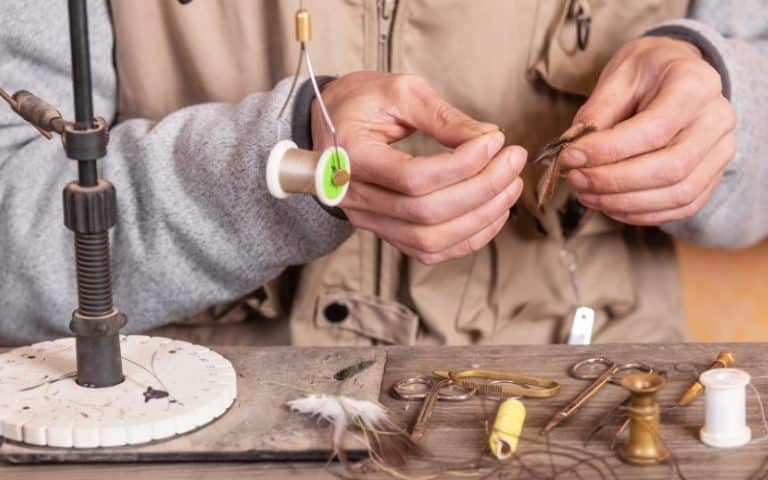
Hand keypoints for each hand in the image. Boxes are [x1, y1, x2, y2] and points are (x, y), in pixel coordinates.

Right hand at [312, 72, 525, 263]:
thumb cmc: (361, 101)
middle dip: (482, 188)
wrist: (330, 122)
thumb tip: (488, 139)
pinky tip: (493, 212)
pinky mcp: (385, 232)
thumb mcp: (400, 92)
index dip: (462, 164)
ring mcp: (368, 221)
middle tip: (513, 160)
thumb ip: (443, 117)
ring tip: (510, 185)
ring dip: (480, 217)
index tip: (495, 140)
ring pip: (429, 239)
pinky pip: (428, 250)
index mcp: (349, 157)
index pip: (413, 178)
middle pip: (426, 213)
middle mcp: (353, 198)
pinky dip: (467, 238)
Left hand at [560, 36, 736, 224]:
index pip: (653, 130)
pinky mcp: (713, 176)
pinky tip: (608, 205)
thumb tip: (573, 147)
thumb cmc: (648, 71)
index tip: (570, 157)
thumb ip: (598, 110)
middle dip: (613, 182)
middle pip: (669, 168)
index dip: (607, 150)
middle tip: (574, 179)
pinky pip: (681, 207)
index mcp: (695, 84)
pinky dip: (640, 213)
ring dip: (623, 202)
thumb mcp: (620, 74)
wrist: (680, 74)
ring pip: (677, 194)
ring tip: (586, 193)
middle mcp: (717, 120)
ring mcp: (721, 151)